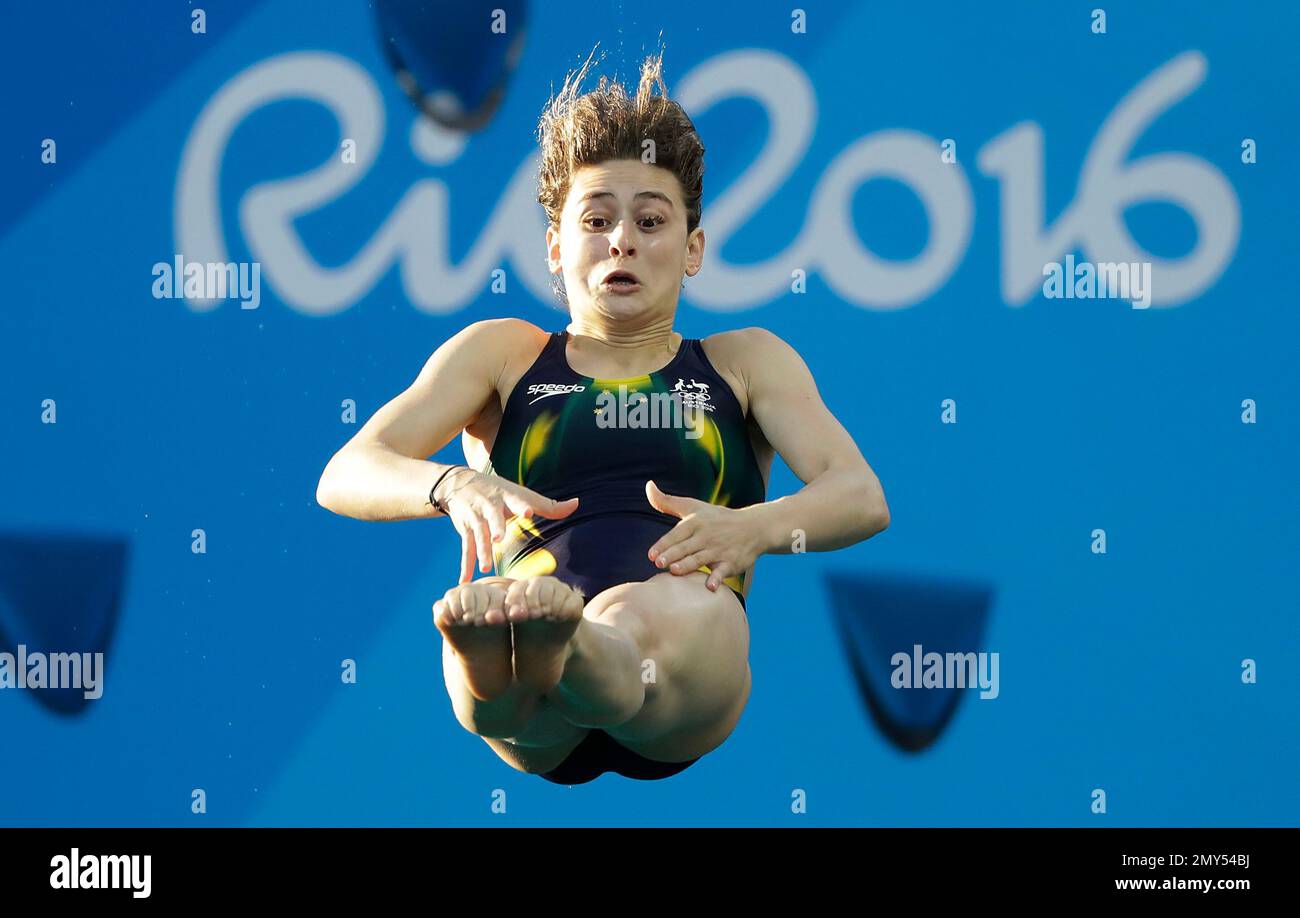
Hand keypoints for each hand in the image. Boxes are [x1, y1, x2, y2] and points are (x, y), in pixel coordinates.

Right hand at [438, 469, 578, 583]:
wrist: (459, 483)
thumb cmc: (499, 491)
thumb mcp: (522, 494)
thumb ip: (548, 505)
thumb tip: (577, 503)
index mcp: (507, 496)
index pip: (516, 500)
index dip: (521, 506)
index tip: (527, 513)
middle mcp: (490, 506)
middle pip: (493, 518)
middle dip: (495, 528)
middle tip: (498, 540)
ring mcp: (476, 517)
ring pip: (478, 536)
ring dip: (481, 552)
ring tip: (484, 569)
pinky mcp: (464, 528)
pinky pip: (466, 548)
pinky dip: (465, 564)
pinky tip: (464, 580)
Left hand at [644, 480, 761, 591]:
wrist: (754, 527)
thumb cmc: (717, 518)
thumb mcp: (693, 506)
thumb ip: (667, 502)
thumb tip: (648, 485)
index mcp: (695, 522)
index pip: (677, 534)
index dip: (663, 544)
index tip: (651, 555)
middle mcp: (706, 535)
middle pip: (686, 547)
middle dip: (672, 555)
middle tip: (659, 563)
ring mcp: (719, 550)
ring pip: (701, 559)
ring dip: (688, 565)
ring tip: (675, 571)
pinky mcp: (731, 563)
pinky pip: (723, 571)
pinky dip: (717, 578)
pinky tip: (710, 586)